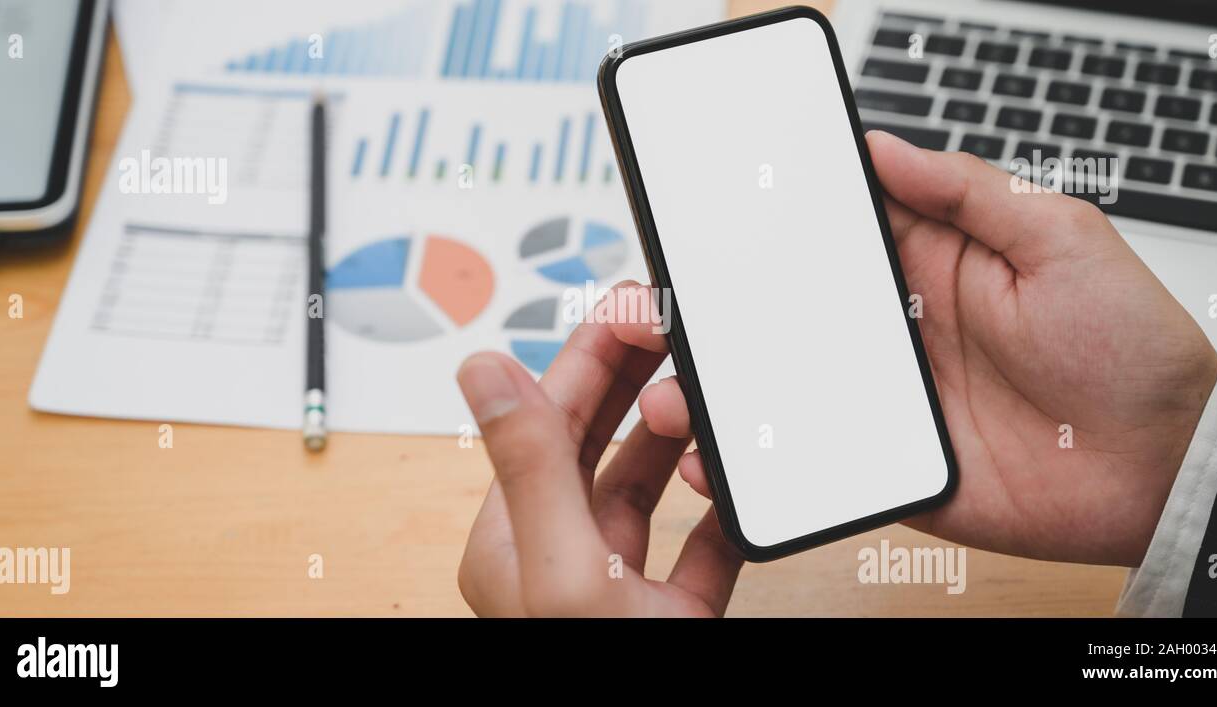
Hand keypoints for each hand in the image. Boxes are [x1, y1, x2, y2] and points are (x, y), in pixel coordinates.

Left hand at [455, 289, 741, 616]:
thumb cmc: (596, 680)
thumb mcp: (564, 566)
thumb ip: (533, 466)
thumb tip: (483, 368)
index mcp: (515, 544)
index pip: (549, 424)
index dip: (591, 357)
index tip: (629, 309)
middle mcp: (562, 559)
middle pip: (596, 442)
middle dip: (631, 377)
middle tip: (665, 325)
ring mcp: (619, 587)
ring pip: (645, 488)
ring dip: (676, 437)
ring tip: (702, 394)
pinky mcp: (673, 615)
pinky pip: (704, 546)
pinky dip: (722, 508)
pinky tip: (733, 476)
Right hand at [672, 131, 1216, 566]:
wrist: (1164, 468)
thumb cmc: (1128, 347)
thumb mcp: (1061, 238)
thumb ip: (968, 191)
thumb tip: (883, 144)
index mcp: (930, 268)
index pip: (833, 238)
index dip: (774, 228)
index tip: (714, 224)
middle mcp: (899, 332)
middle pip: (793, 315)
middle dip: (727, 315)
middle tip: (669, 313)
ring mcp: (891, 402)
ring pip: (790, 389)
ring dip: (731, 390)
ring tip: (677, 391)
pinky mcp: (892, 466)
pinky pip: (818, 463)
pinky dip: (767, 465)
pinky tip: (723, 460)